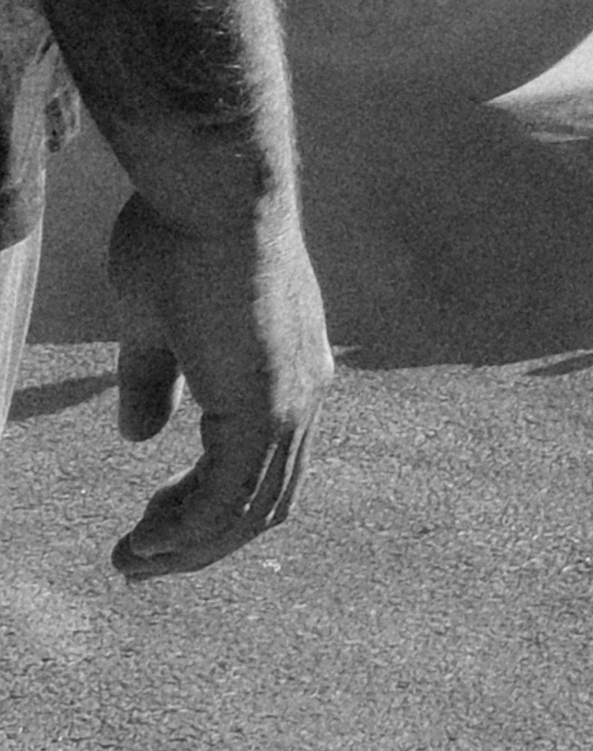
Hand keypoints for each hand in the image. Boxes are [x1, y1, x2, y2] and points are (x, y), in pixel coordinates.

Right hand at [104, 186, 328, 577]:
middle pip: (261, 499)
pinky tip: (146, 541)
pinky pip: (230, 492)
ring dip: (189, 544)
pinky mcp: (266, 404)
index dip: (210, 507)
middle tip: (140, 563)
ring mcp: (290, 401)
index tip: (154, 527)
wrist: (213, 187)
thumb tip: (139, 435)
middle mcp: (301, 394)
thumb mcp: (157, 322)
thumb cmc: (182, 233)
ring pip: (248, 506)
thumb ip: (155, 379)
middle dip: (199, 542)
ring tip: (132, 562)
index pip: (262, 465)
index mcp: (286, 373)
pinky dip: (189, 526)